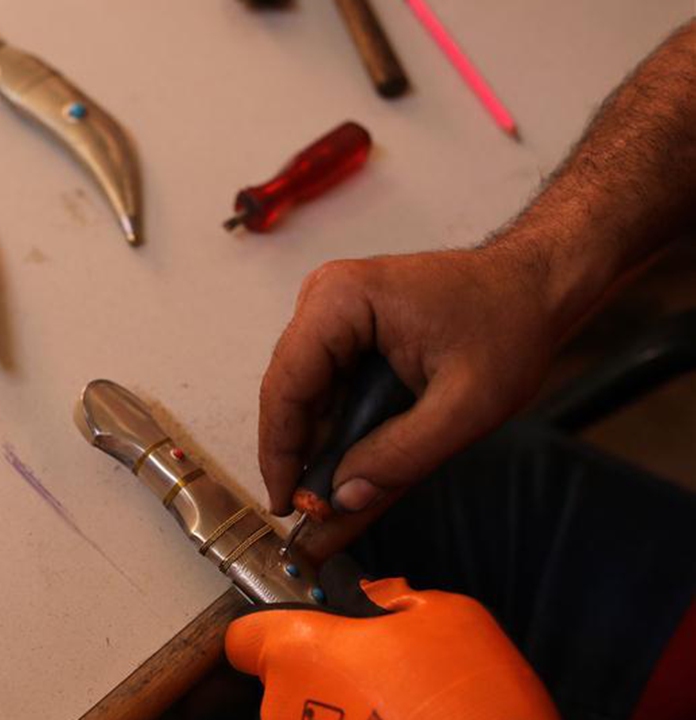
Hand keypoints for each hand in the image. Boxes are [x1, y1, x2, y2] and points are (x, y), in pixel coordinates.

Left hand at [225, 557, 558, 719]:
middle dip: (323, 675)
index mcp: (297, 653)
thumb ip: (388, 600)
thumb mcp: (445, 616)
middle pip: (283, 683)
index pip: (245, 637)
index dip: (272, 628)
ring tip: (396, 713)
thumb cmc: (472, 701)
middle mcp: (282, 710)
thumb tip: (367, 599)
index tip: (300, 630)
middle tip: (378, 678)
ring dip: (341, 713)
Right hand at [258, 245, 557, 519]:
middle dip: (299, 456)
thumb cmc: (509, 323)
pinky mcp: (345, 332)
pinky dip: (339, 433)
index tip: (284, 504)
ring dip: (320, 450)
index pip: (286, 386)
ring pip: (306, 398)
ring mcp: (332, 315)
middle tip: (310, 516)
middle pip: (289, 393)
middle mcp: (324, 299)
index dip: (279, 452)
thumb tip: (344, 498)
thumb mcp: (466, 405)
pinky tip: (350, 473)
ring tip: (332, 505)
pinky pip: (328, 391)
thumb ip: (403, 457)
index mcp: (342, 300)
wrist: (536, 287)